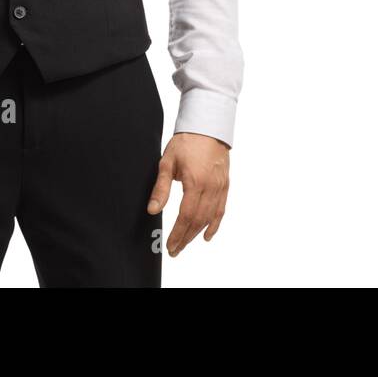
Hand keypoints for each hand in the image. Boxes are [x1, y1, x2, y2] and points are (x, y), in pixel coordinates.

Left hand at [146, 132, 230, 256]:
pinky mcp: (225, 186)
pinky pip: (221, 210)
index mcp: (195, 183)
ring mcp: (220, 188)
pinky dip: (214, 225)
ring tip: (185, 244)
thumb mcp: (167, 163)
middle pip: (198, 221)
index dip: (177, 234)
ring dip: (197, 234)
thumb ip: (161, 188)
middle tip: (175, 250)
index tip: (170, 245)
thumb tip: (152, 210)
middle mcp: (210, 188)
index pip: (186, 216)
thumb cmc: (186, 143)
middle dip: (185, 238)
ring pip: (210, 218)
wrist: (207, 127)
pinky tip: (206, 236)